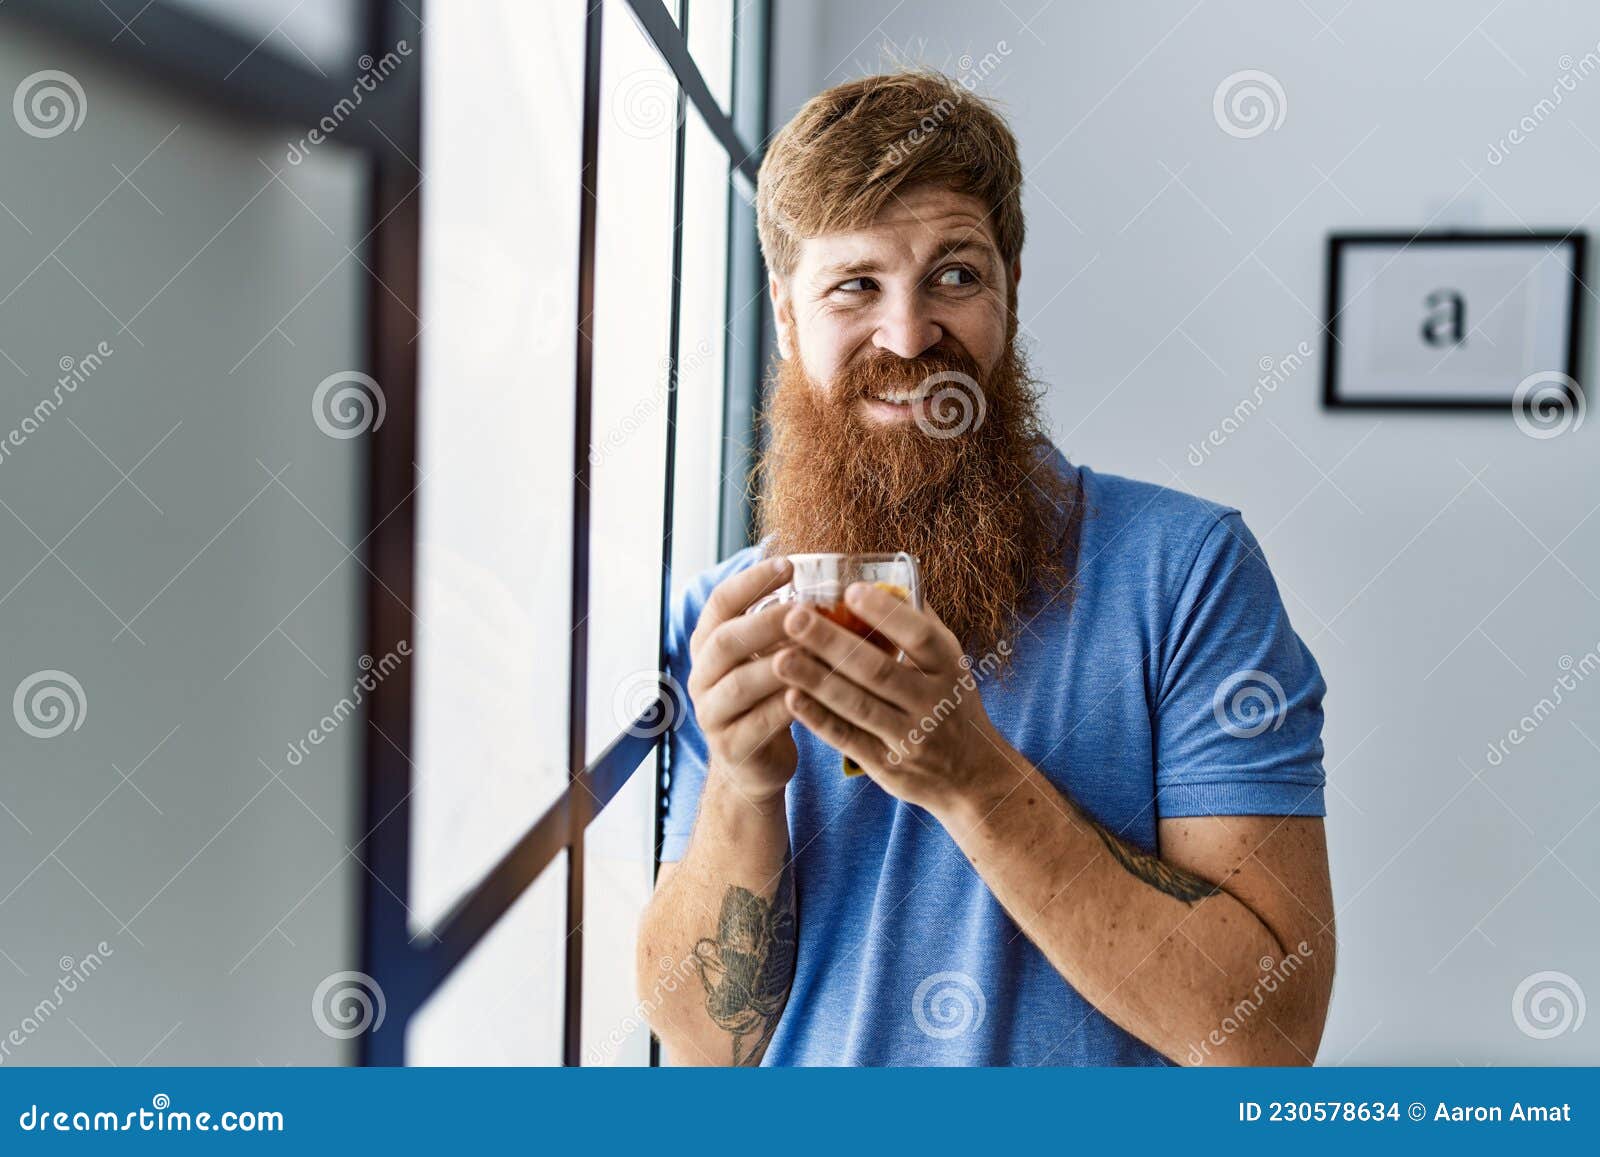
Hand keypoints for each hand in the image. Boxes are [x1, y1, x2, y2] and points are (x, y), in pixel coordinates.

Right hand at [686, 557, 799, 805]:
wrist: (753, 766)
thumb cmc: (770, 700)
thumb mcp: (769, 658)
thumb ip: (788, 628)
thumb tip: (842, 587)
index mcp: (708, 645)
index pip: (720, 603)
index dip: (751, 581)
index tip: (788, 565)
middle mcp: (701, 676)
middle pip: (725, 640)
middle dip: (766, 621)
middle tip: (805, 609)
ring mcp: (711, 713)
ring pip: (741, 683)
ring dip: (781, 664)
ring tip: (815, 650)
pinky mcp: (730, 747)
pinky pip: (759, 723)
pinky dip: (787, 706)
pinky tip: (813, 691)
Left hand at [772, 582, 1016, 814]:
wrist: (972, 777)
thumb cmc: (952, 706)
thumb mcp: (951, 665)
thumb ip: (922, 625)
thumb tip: (890, 580)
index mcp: (949, 668)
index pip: (920, 636)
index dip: (887, 613)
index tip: (849, 590)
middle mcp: (933, 702)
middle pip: (879, 670)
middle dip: (833, 643)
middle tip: (794, 618)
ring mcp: (911, 737)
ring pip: (859, 706)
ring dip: (817, 681)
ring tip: (781, 658)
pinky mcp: (888, 765)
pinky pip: (849, 739)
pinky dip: (820, 719)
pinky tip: (791, 699)